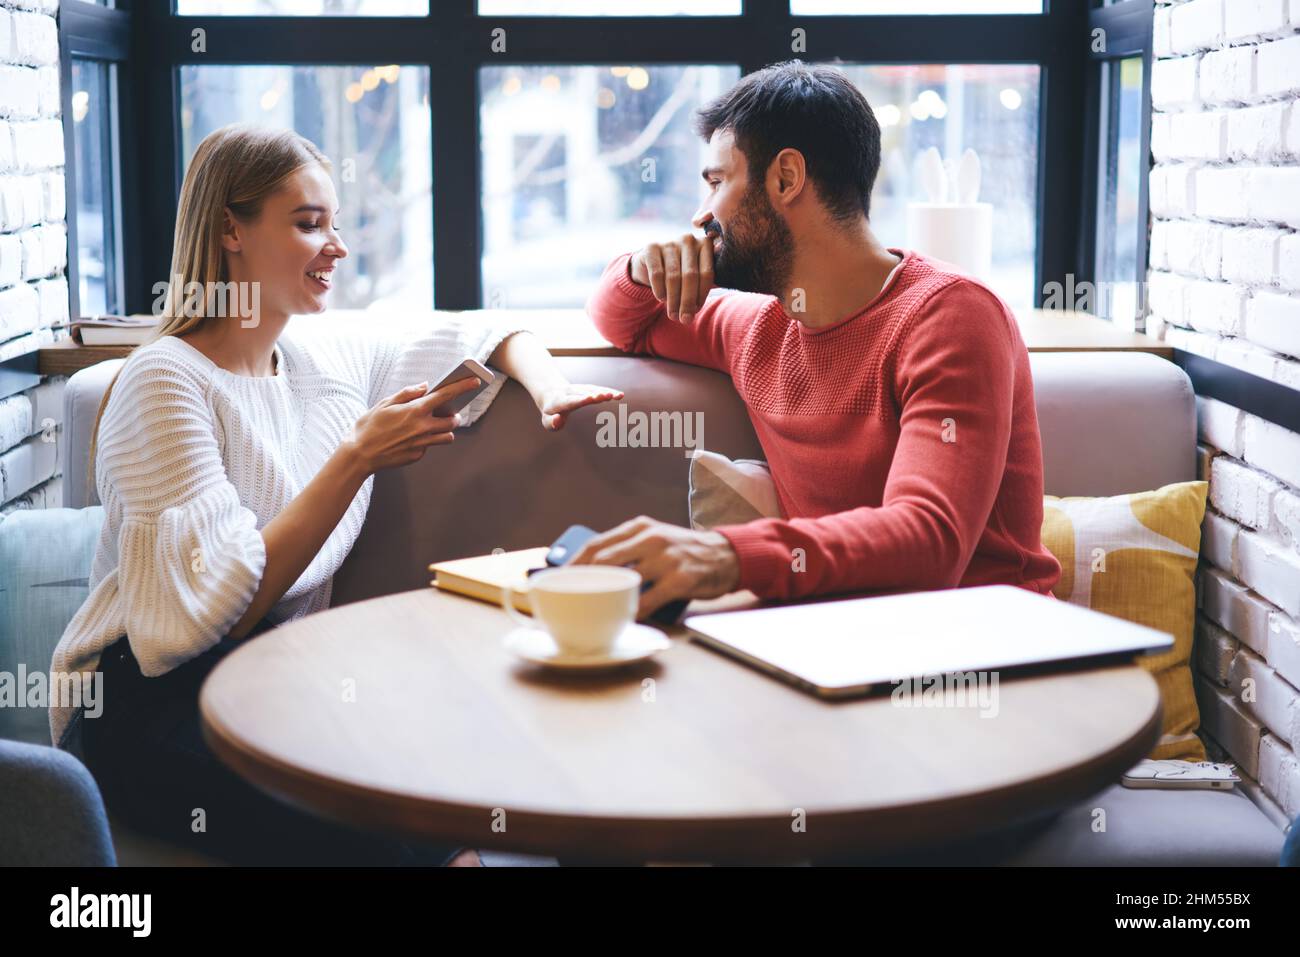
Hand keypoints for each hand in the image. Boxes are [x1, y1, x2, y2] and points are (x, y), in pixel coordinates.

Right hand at [343, 377, 479, 473]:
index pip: (445, 395)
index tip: (475, 381)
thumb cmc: (369, 426)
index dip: (462, 387)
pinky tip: (410, 439)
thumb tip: (425, 386)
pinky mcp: (418, 455)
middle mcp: (422, 427)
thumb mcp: (385, 403)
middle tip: (446, 413)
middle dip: (453, 416)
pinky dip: (426, 441)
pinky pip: (430, 447)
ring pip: (447, 436)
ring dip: (445, 430)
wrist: (359, 454)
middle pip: (453, 420)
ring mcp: (422, 444)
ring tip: (431, 426)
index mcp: (415, 410)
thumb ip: (407, 393)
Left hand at [538, 383, 623, 430]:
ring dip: (605, 392)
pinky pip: (599, 389)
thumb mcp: (547, 420)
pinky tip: (620, 395)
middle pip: (584, 393)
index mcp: (560, 401)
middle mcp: (571, 392)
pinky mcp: (588, 389)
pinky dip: (609, 392)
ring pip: (593, 389)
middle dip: (595, 394)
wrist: (551, 392)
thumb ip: (552, 423)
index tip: (589, 398)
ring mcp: (580, 389)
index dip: (580, 400)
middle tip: (607, 396)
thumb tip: (558, 420)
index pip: (571, 401)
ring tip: (618, 396)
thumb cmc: (551, 412)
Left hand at [570, 516, 739, 618]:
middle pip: (604, 562)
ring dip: (607, 600)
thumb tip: (590, 571)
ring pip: (624, 581)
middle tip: (572, 602)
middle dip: (584, 584)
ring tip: (594, 613)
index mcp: (639, 527)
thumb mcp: (655, 539)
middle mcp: (650, 539)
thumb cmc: (683, 552)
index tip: (558, 581)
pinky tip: (627, 620)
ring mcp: (666, 558)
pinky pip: (649, 600)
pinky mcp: (680, 579)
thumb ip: (628, 549)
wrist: (727, 554)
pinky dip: (634, 612)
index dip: (573, 564)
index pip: (595, 544)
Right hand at [629, 230, 714, 323]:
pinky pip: (657, 274)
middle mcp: (688, 239)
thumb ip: (711, 280)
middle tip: (685, 320)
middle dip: (687, 301)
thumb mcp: (698, 274)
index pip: (707, 273)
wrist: (651, 263)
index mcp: (705, 244)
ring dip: (673, 300)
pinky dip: (660, 290)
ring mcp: (669, 242)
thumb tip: (731, 287)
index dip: (701, 295)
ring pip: (673, 277)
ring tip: (673, 315)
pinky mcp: (651, 247)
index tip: (696, 311)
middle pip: (690, 276)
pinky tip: (662, 299)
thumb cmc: (681, 272)